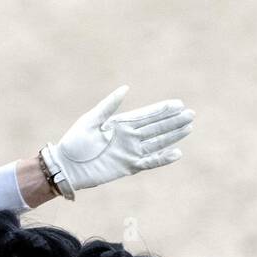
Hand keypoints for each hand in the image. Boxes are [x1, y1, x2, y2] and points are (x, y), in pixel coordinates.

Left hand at [42, 86, 193, 197]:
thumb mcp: (90, 119)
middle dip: (173, 121)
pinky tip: (176, 153)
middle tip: (190, 114)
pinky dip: (162, 159)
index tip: (178, 103)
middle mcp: (128, 138)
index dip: (162, 109)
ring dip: (172, 136)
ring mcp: (129, 152)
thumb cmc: (73, 142)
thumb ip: (109, 106)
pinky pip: (149, 162)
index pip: (146, 115)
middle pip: (156, 128)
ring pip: (156, 143)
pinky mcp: (127, 167)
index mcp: (120, 124)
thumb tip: (126, 88)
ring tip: (188, 128)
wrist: (66, 167)